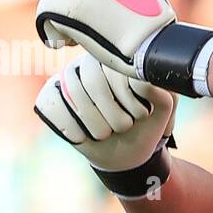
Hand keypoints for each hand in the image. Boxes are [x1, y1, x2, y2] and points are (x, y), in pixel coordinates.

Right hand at [34, 53, 175, 171]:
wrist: (126, 152)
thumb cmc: (145, 125)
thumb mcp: (162, 109)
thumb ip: (161, 92)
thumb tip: (140, 80)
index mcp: (116, 59)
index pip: (114, 69)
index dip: (127, 97)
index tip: (141, 116)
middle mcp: (88, 63)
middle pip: (91, 82)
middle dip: (113, 115)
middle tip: (124, 128)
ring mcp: (65, 79)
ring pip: (72, 95)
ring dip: (96, 125)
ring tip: (108, 133)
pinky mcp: (50, 97)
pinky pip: (52, 107)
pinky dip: (73, 129)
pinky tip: (84, 137)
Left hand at [36, 0, 176, 79]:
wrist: (154, 44)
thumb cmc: (153, 30)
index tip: (92, 20)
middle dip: (69, 10)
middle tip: (81, 33)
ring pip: (53, 0)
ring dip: (62, 22)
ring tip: (78, 41)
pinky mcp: (65, 3)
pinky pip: (44, 16)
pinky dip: (53, 33)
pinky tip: (70, 44)